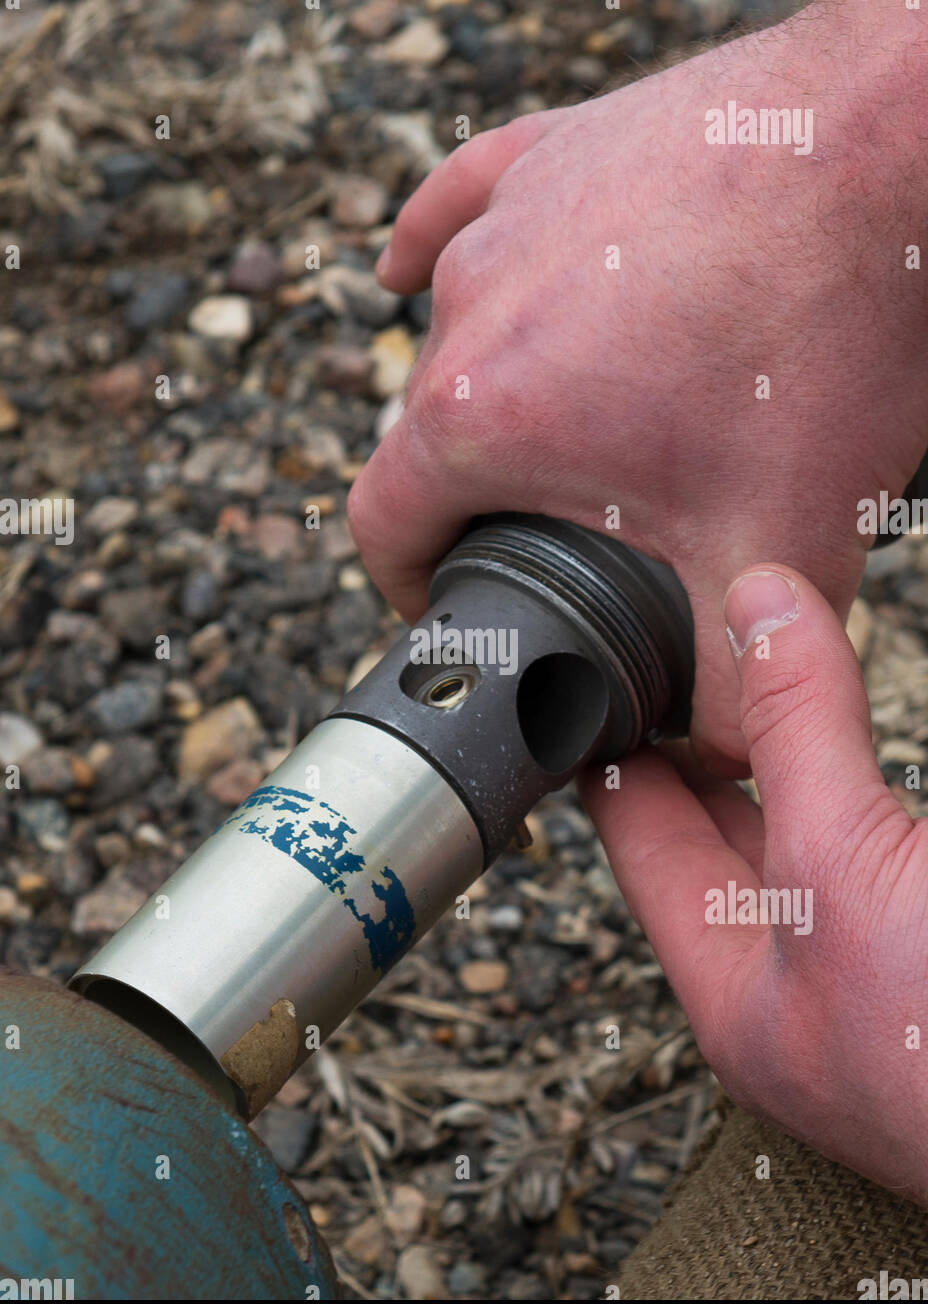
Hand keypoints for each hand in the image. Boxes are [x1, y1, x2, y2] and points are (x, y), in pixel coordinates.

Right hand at [348, 0, 927, 773]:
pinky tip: (413, 270)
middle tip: (558, 527)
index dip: (409, 585)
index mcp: (482, 417)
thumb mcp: (775, 546)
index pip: (382, 528)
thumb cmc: (827, 336)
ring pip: (458, 338)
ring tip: (581, 417)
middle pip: (428, 439)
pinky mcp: (548, 153)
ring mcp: (502, 219)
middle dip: (477, 497)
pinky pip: (457, 209)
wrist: (890, 149)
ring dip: (495, 393)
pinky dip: (437, 252)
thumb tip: (697, 757)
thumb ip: (725, 689)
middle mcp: (466, 312)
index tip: (447, 604)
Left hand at [581, 565, 927, 1203]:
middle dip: (700, 746)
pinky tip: (856, 751)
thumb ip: (800, 735)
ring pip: (817, 836)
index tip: (589, 686)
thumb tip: (758, 604)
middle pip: (727, 838)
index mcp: (738, 986)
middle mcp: (805, 982)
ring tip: (754, 684)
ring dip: (795, 759)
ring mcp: (881, 965)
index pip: (642, 842)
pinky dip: (861, 780)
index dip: (610, 753)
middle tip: (667, 663)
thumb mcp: (844, 870)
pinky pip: (880, 845)